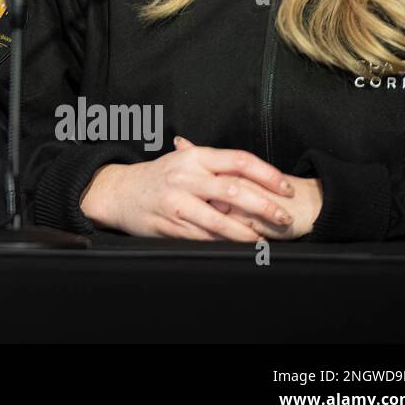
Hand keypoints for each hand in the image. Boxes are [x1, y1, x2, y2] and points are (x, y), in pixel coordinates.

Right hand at [79, 137, 298, 240]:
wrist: (119, 192)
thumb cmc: (157, 176)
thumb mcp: (182, 160)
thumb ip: (214, 163)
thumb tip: (254, 169)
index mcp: (194, 158)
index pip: (239, 161)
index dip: (267, 174)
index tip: (286, 188)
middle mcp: (186, 177)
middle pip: (233, 190)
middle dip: (264, 206)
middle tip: (284, 217)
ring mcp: (177, 202)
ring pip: (219, 220)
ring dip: (246, 233)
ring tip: (265, 240)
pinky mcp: (171, 225)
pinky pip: (203, 237)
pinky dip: (224, 244)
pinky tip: (239, 247)